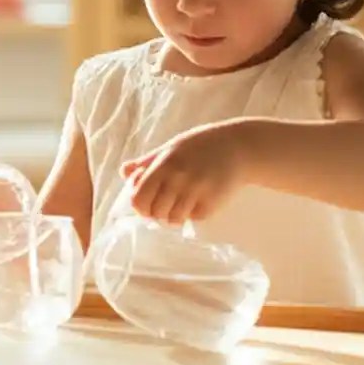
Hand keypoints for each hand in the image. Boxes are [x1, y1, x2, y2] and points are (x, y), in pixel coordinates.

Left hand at [119, 122, 250, 224]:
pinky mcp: (212, 203)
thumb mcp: (170, 147)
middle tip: (163, 207)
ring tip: (180, 206)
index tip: (146, 204)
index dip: (139, 205)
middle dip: (156, 213)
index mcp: (163, 165)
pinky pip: (194, 218)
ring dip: (174, 216)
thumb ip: (147, 162)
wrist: (239, 147)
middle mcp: (178, 179)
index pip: (139, 198)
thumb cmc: (201, 145)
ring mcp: (196, 192)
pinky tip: (198, 202)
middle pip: (155, 212)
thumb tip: (124, 172)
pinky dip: (193, 215)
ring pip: (173, 219)